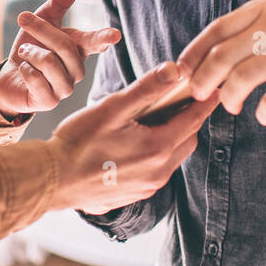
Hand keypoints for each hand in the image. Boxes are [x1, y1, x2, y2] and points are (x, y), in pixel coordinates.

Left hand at [0, 0, 120, 116]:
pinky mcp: (49, 101)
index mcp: (80, 48)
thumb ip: (59, 2)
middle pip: (64, 46)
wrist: (11, 77)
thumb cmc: (32, 47)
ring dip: (30, 52)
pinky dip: (24, 69)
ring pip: (51, 63)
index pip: (95, 42)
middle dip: (40, 30)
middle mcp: (77, 70)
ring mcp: (65, 88)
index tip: (115, 34)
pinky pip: (36, 79)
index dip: (105, 38)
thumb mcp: (43, 19)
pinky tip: (24, 71)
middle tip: (23, 19)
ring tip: (25, 53)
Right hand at [48, 61, 219, 214]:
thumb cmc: (78, 142)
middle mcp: (159, 173)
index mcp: (158, 148)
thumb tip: (176, 70)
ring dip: (172, 137)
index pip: (194, 120)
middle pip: (187, 140)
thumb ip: (147, 88)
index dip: (204, 102)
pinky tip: (137, 142)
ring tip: (157, 119)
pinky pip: (157, 171)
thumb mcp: (113, 108)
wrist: (51, 180)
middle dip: (188, 119)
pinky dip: (157, 154)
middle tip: (182, 100)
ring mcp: (147, 187)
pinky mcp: (134, 194)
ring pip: (173, 157)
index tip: (214, 89)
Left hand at [178, 0, 265, 126]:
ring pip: (241, 79)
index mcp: (263, 9)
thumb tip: (214, 53)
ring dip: (229, 98)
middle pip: (221, 57)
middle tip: (200, 96)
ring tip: (232, 105)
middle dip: (202, 82)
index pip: (215, 31)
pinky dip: (264, 113)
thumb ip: (252, 27)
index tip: (182, 74)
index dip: (192, 55)